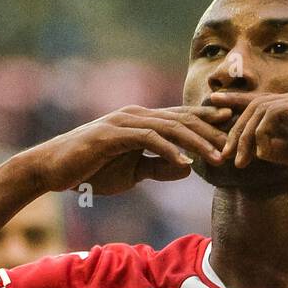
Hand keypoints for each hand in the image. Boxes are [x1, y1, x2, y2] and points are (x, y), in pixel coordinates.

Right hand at [29, 105, 232, 195]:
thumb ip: (159, 166)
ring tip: (216, 158)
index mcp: (142, 121)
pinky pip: (147, 139)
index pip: (181, 119)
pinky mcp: (112, 134)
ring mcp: (124, 121)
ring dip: (196, 142)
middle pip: (181, 119)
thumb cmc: (91, 169)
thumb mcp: (133, 172)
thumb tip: (188, 167)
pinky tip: (185, 162)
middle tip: (234, 146)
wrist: (52, 169)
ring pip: (169, 127)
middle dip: (210, 132)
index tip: (233, 134)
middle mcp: (136, 115)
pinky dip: (168, 150)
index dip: (208, 125)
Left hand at [208, 88, 287, 188]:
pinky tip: (260, 153)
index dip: (238, 107)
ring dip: (245, 135)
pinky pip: (276, 115)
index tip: (215, 115)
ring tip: (238, 159)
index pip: (266, 105)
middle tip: (223, 153)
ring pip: (263, 109)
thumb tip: (261, 150)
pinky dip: (262, 133)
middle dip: (235, 128)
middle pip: (258, 105)